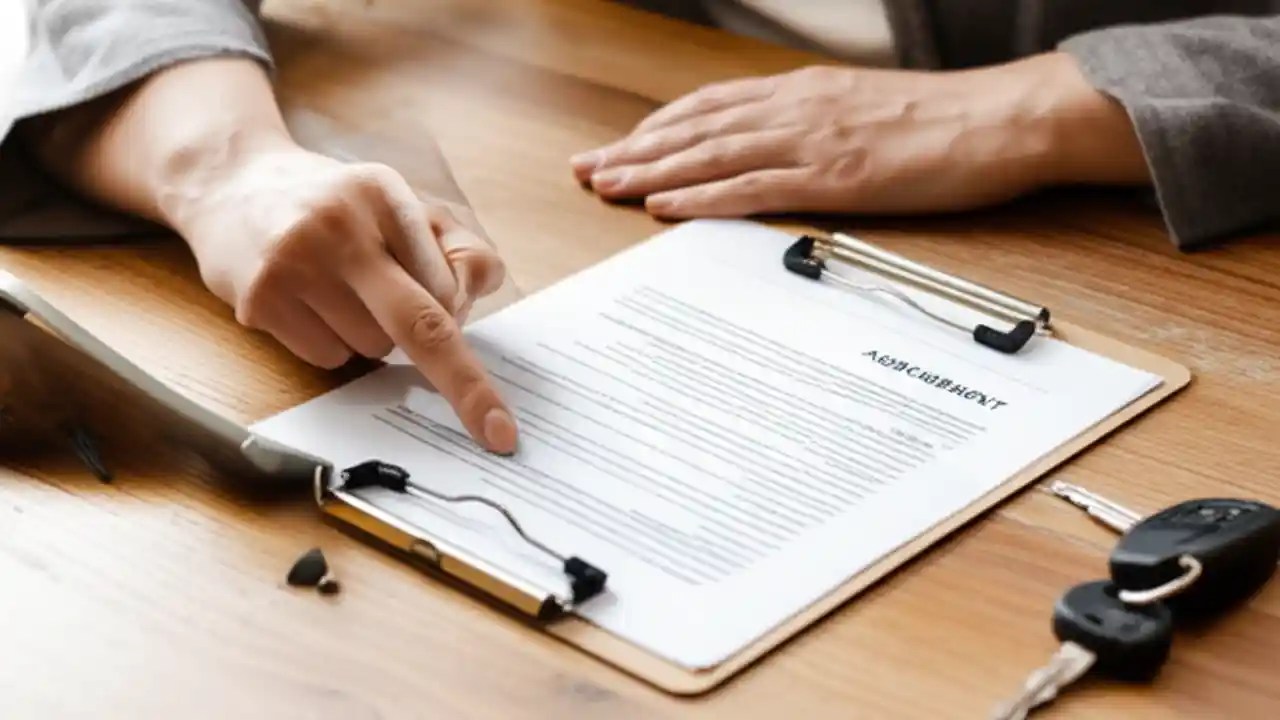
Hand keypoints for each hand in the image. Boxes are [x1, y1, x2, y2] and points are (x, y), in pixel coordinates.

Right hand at [162, 143, 517, 453]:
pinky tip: (311, 305)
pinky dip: (332, 344)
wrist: (229, 183)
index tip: (498, 390)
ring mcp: (294, 263)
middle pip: (419, 323)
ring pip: (372, 349)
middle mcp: (340, 225)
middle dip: (463, 383)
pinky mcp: (260, 299)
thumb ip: (454, 246)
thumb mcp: (400, 205)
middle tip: (498, 432)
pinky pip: (328, 358)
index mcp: (384, 193)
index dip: (463, 321)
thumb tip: (472, 294)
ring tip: (342, 294)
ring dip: (372, 339)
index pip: (447, 280)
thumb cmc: (335, 207)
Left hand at [571, 52, 1147, 218]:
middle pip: (696, 129)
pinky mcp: (834, 178)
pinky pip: (753, 187)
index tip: (620, 145)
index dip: (657, 127)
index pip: (710, 107)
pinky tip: (666, 206)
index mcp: (802, 93)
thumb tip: (775, 144)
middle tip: (586, 168)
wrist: (1002, 120)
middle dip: (634, 149)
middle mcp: (796, 109)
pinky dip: (702, 197)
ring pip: (711, 154)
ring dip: (651, 172)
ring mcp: (812, 142)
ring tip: (606, 185)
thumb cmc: (941, 120)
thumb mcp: (863, 109)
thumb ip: (814, 122)